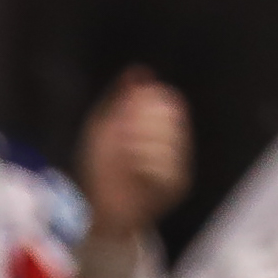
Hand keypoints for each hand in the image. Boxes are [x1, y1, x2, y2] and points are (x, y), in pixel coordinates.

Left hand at [78, 68, 191, 241]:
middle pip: (171, 115)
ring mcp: (178, 162)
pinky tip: (136, 174)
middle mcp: (173, 141)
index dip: (147, 101)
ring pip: (169, 139)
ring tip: (127, 161)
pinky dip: (146, 166)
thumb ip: (119, 97)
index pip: (168, 99)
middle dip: (141, 124)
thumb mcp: (102, 125)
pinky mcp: (179, 184)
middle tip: (123, 141)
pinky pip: (169, 165)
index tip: (126, 112)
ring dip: (140, 146)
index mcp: (158, 124)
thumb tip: (138, 70)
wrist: (99, 207)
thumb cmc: (98, 166)